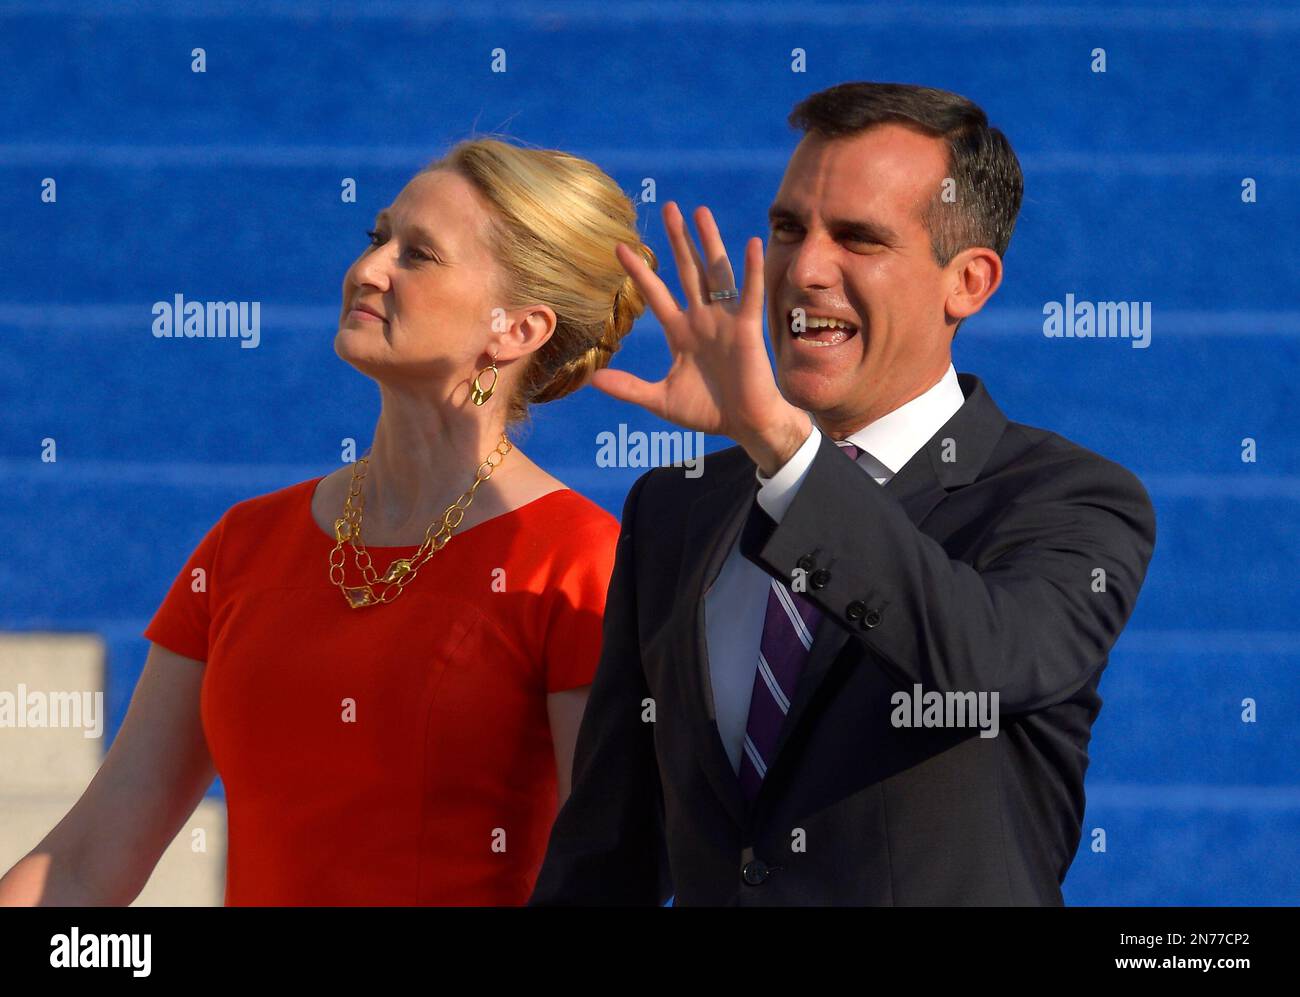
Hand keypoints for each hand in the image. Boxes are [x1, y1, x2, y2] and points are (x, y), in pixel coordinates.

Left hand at [591, 202, 811, 474]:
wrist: (745, 425)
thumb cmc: (707, 412)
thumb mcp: (660, 400)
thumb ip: (628, 388)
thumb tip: (592, 380)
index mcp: (681, 332)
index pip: (655, 294)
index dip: (638, 272)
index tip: (619, 247)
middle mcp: (702, 319)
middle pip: (687, 271)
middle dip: (677, 240)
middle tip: (669, 208)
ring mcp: (725, 320)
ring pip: (715, 272)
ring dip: (709, 242)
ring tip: (700, 211)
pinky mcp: (747, 328)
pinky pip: (749, 293)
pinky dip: (751, 269)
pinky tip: (751, 243)